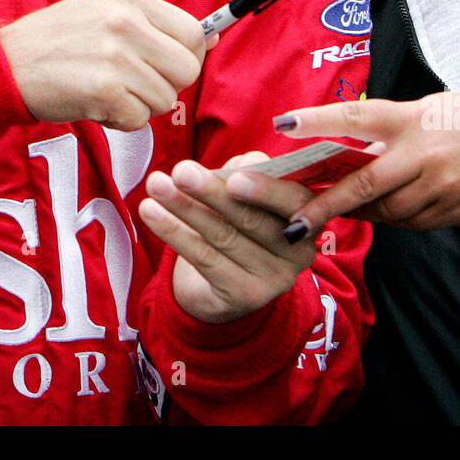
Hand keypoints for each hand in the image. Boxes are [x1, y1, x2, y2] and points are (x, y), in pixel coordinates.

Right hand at [0, 0, 216, 130]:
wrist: (5, 63)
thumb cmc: (58, 41)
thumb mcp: (106, 11)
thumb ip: (156, 25)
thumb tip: (213, 37)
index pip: (194, 32)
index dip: (188, 56)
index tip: (167, 65)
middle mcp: (126, 22)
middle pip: (187, 69)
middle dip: (167, 85)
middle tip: (135, 84)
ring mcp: (115, 56)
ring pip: (165, 99)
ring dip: (141, 105)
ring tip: (109, 91)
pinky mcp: (103, 91)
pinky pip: (139, 119)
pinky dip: (121, 120)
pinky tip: (97, 104)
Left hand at [138, 153, 315, 323]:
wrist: (225, 280)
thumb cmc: (239, 219)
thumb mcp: (247, 191)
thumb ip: (248, 172)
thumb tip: (245, 163)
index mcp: (309, 215)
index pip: (293, 200)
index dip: (265, 189)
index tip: (232, 176)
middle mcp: (300, 251)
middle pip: (253, 220)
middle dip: (212, 193)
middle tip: (181, 171)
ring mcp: (275, 279)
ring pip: (223, 237)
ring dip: (184, 207)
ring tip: (156, 184)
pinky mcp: (245, 296)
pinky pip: (204, 258)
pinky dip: (173, 231)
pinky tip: (150, 211)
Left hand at [268, 93, 459, 235]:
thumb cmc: (455, 120)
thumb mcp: (416, 111)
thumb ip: (381, 133)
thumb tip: (337, 158)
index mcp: (407, 119)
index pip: (355, 117)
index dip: (318, 121)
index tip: (283, 124)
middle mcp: (422, 154)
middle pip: (365, 183)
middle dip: (326, 205)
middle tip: (294, 222)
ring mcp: (439, 187)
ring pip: (386, 212)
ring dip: (360, 214)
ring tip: (341, 212)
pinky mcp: (452, 212)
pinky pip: (410, 224)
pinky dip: (392, 219)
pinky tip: (385, 211)